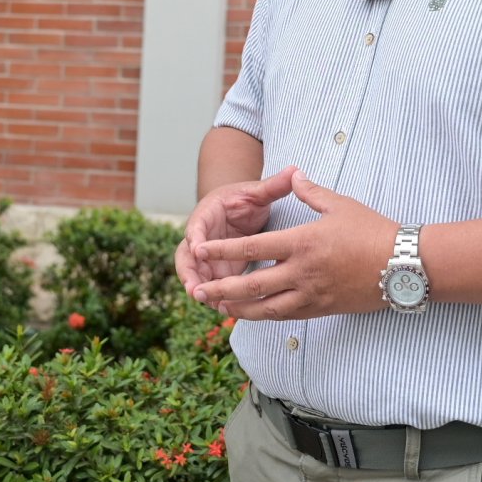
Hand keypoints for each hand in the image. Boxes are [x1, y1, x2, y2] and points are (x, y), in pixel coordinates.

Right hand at [176, 166, 297, 298]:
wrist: (238, 210)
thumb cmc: (245, 200)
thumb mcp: (256, 192)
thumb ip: (273, 186)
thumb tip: (295, 170)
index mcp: (207, 214)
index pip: (196, 225)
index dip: (196, 237)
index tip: (198, 248)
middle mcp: (201, 237)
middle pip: (187, 256)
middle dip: (189, 272)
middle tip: (194, 288)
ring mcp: (206, 257)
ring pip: (196, 275)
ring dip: (199, 289)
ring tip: (207, 303)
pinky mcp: (215, 270)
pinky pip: (211, 285)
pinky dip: (214, 296)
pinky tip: (223, 310)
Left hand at [191, 171, 398, 320]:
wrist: (404, 265)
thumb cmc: (374, 231)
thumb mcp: (340, 205)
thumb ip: (310, 192)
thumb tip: (293, 175)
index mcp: (302, 242)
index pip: (252, 247)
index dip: (222, 250)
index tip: (199, 251)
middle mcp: (302, 272)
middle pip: (252, 284)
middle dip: (221, 288)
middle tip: (197, 291)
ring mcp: (312, 294)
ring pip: (266, 308)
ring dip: (239, 309)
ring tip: (218, 307)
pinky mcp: (323, 309)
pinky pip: (287, 316)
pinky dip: (265, 316)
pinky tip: (252, 315)